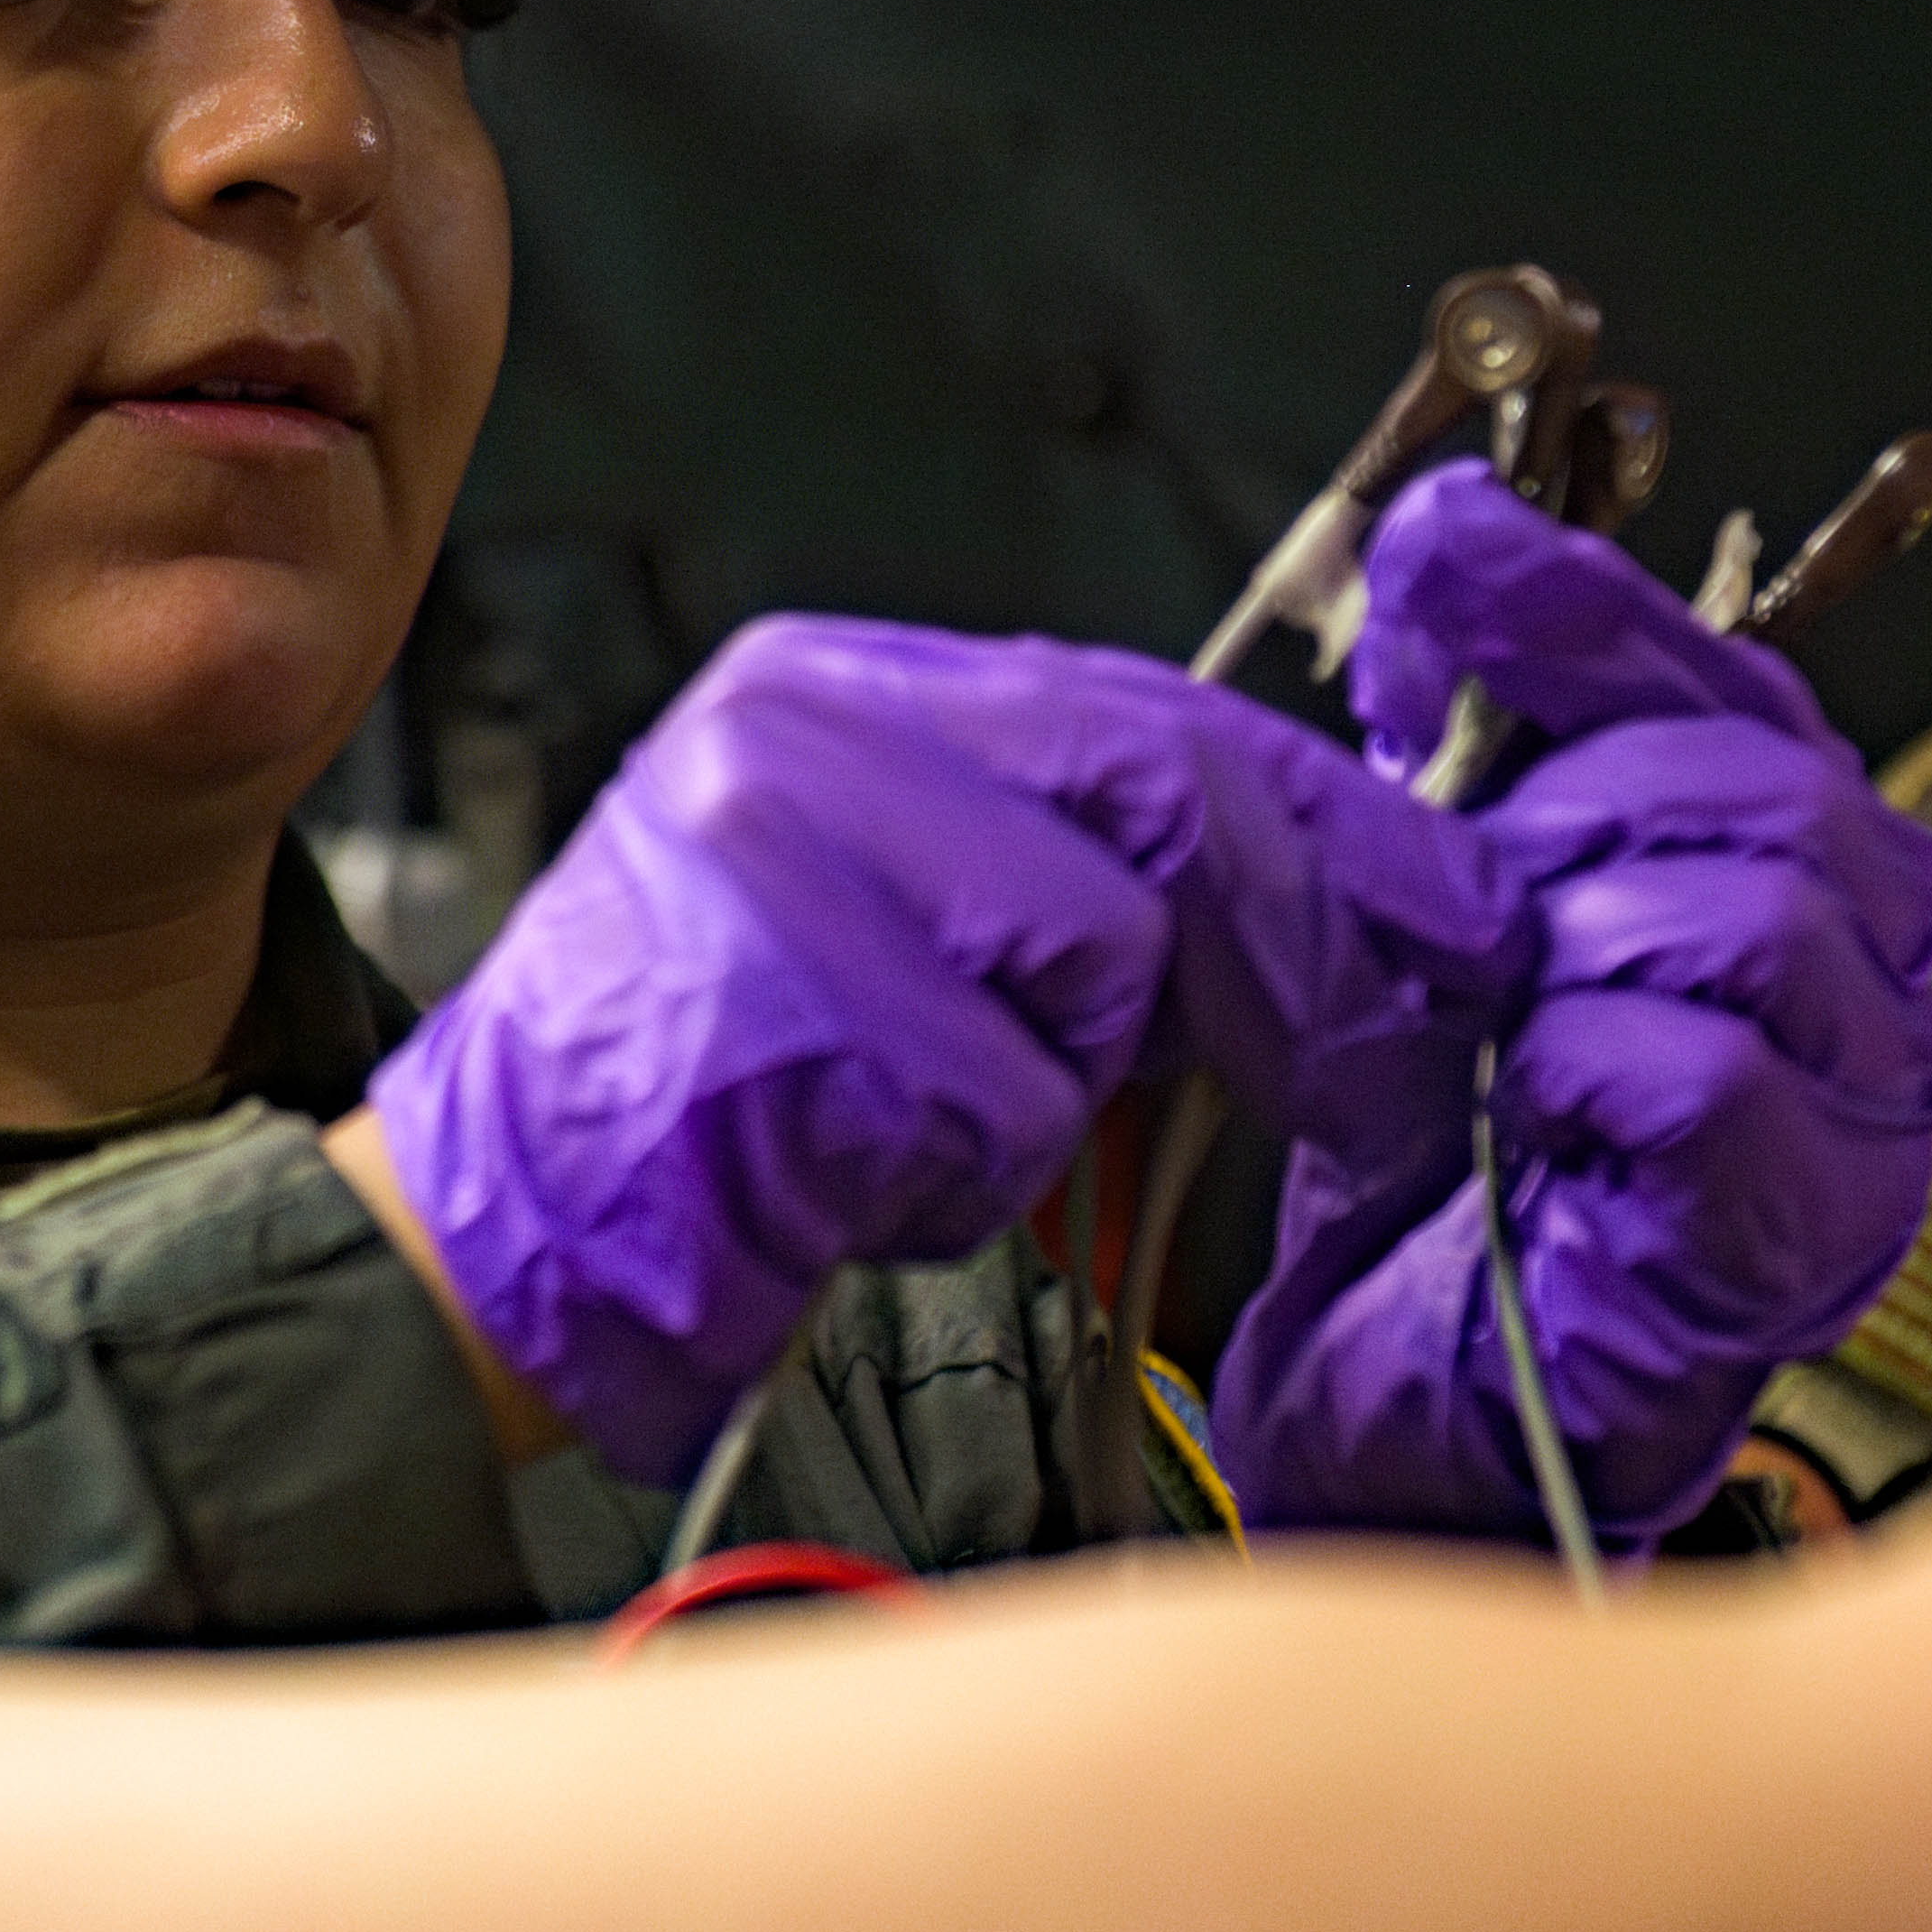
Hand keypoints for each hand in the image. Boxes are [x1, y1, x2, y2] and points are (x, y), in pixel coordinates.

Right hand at [367, 615, 1544, 1479]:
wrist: (488, 1239)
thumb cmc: (704, 1106)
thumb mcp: (884, 922)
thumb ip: (1063, 868)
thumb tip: (1329, 896)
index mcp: (826, 692)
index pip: (1144, 712)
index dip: (1323, 826)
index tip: (1444, 915)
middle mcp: (790, 740)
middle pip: (1154, 800)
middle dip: (1295, 946)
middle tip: (1375, 1057)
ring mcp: (769, 861)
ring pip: (1088, 959)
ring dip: (1053, 1092)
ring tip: (909, 1123)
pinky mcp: (765, 1010)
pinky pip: (991, 1102)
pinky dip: (959, 1176)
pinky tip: (850, 1179)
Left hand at [1213, 466, 1931, 1545]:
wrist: (1388, 1409)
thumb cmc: (1429, 1171)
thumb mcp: (1430, 910)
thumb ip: (1462, 741)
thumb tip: (1443, 540)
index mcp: (1778, 880)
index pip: (1734, 682)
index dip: (1591, 609)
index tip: (1444, 561)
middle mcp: (1857, 987)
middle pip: (1769, 785)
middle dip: (1575, 809)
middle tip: (1462, 896)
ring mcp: (1854, 1121)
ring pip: (1759, 915)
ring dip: (1575, 945)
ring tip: (1485, 1022)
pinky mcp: (1796, 1244)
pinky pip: (1713, 1077)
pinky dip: (1586, 1069)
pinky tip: (1520, 1110)